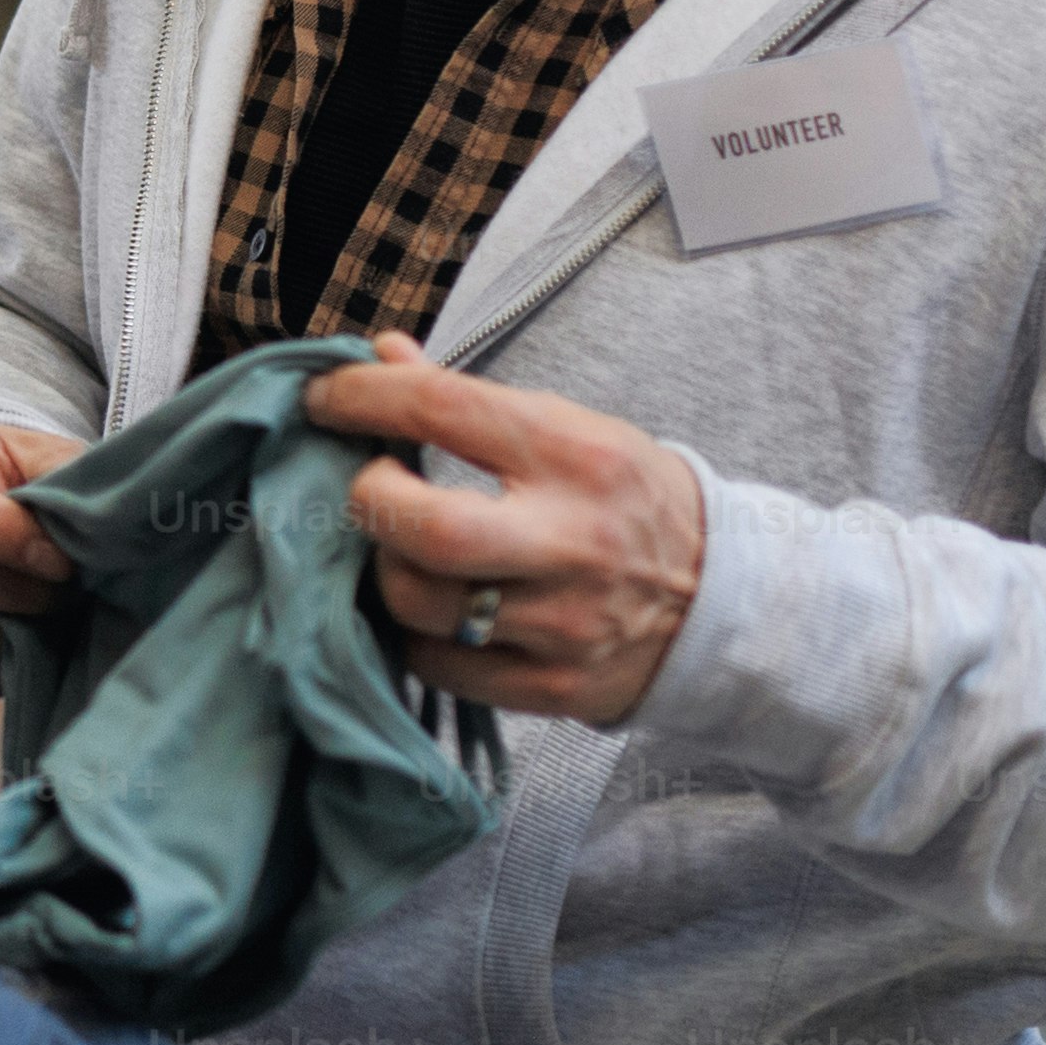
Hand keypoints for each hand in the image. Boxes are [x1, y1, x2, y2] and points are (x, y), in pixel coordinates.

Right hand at [0, 402, 76, 709]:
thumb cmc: (7, 475)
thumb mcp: (37, 454)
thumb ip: (61, 480)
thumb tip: (93, 531)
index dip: (3, 535)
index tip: (61, 560)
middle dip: (15, 592)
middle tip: (61, 594)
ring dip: (1, 635)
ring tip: (38, 618)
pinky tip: (10, 649)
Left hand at [304, 333, 704, 726]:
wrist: (722, 596)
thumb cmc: (624, 498)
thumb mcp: (567, 428)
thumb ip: (469, 401)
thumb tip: (382, 357)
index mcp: (573, 455)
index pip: (441, 409)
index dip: (360, 399)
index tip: (323, 400)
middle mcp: (572, 541)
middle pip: (426, 530)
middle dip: (367, 500)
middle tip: (363, 486)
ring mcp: (565, 623)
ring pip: (422, 605)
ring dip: (385, 571)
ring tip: (397, 548)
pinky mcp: (554, 686)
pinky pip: (439, 665)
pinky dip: (414, 633)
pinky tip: (428, 605)